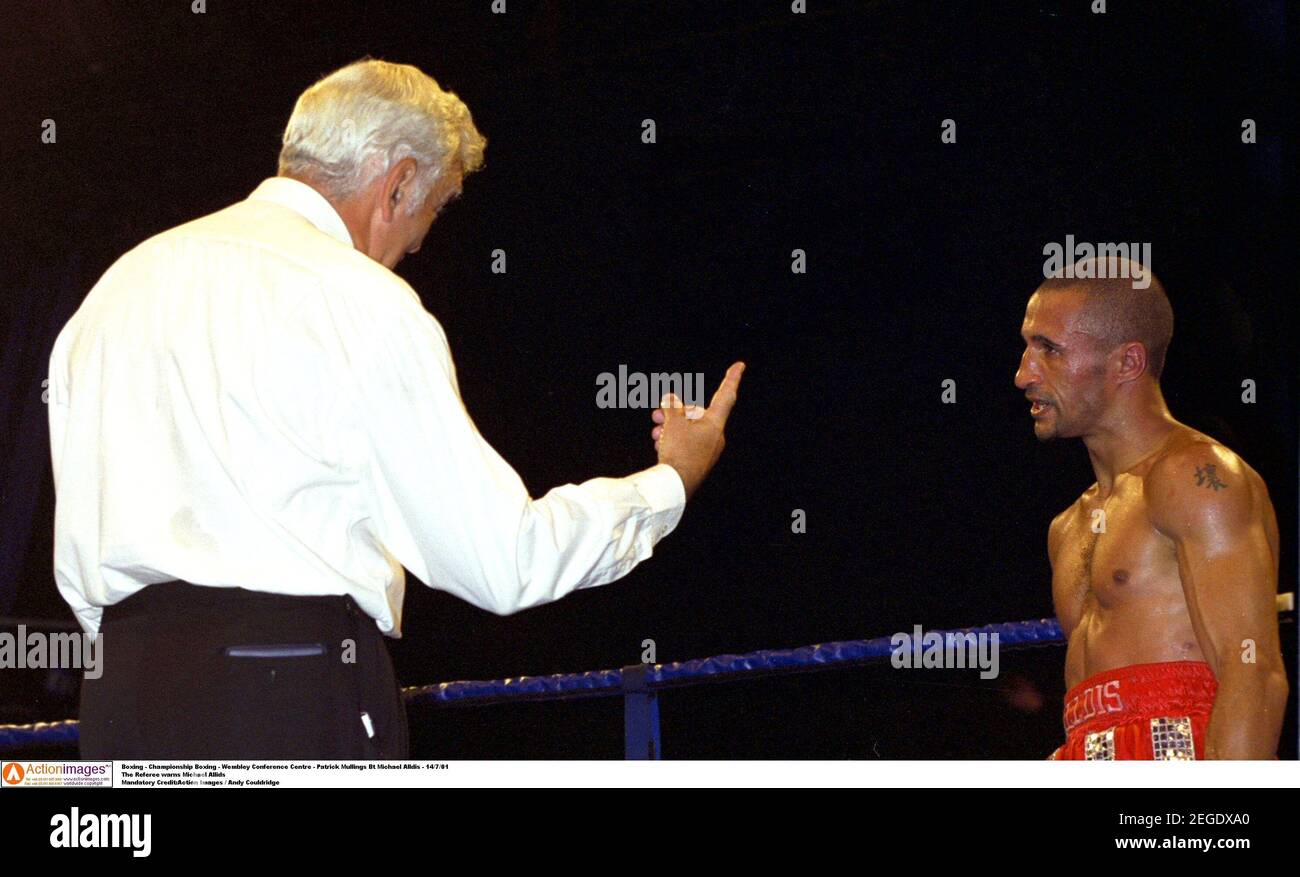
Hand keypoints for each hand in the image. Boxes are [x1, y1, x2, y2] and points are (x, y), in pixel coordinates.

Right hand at [651, 362, 744, 499]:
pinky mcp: (697, 462)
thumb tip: (670, 398)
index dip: (731, 379)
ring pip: (688, 430)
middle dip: (676, 412)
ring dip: (670, 427)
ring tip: (656, 432)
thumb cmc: (678, 452)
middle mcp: (715, 437)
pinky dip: (673, 441)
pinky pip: (686, 444)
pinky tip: (661, 446)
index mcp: (714, 424)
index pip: (725, 395)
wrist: (675, 487)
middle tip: (657, 414)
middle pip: (697, 415)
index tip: (739, 365)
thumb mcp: (672, 424)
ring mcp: (707, 451)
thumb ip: (672, 407)